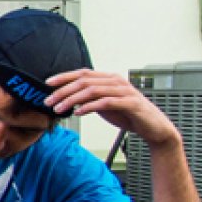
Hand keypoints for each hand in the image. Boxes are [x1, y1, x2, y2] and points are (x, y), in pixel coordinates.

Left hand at [43, 69, 180, 144]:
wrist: (154, 127)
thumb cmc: (129, 115)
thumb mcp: (105, 105)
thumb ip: (90, 99)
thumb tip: (69, 99)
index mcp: (110, 79)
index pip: (84, 73)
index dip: (64, 77)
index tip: (48, 83)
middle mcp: (117, 81)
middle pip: (85, 81)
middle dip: (64, 90)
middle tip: (49, 101)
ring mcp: (124, 91)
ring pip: (93, 90)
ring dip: (72, 99)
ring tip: (59, 109)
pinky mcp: (130, 103)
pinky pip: (106, 102)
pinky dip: (89, 106)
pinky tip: (78, 112)